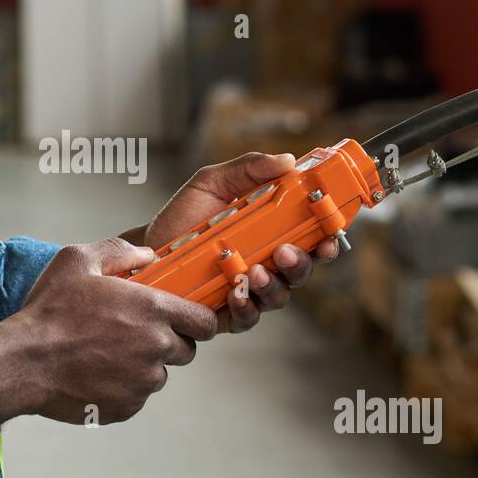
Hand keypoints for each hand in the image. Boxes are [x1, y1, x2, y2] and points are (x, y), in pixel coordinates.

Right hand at [0, 238, 217, 431]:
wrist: (23, 362)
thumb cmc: (49, 310)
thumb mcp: (78, 260)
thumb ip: (119, 251)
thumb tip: (149, 255)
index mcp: (153, 310)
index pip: (205, 323)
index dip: (197, 321)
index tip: (183, 320)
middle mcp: (156, 347)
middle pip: (186, 351)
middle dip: (168, 342)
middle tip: (135, 334)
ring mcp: (143, 382)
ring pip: (158, 375)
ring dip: (143, 366)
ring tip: (106, 354)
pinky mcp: (127, 407)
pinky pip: (136, 396)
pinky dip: (123, 387)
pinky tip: (95, 373)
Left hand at [126, 152, 339, 334]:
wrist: (146, 248)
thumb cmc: (183, 217)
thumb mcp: (213, 182)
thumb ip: (249, 168)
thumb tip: (287, 160)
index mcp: (271, 230)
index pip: (311, 235)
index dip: (328, 236)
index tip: (331, 233)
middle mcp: (266, 262)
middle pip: (302, 269)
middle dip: (302, 263)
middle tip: (286, 252)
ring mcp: (248, 290)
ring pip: (278, 296)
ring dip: (273, 285)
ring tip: (255, 272)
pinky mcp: (226, 313)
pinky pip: (247, 317)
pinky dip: (245, 307)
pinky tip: (235, 293)